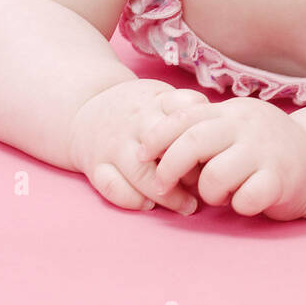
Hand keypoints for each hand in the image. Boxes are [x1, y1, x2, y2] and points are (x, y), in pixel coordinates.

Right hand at [68, 79, 210, 213]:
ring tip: (187, 206)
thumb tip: (221, 142)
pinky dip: (131, 199)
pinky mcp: (95, 165)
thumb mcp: (162, 98)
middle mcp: (133, 123)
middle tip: (206, 187)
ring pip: (139, 171)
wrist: (84, 109)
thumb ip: (189, 113)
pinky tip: (149, 206)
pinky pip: (111, 186)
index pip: (182, 114)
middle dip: (186, 170)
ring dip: (165, 194)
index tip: (216, 154)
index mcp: (154, 102)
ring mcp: (113, 145)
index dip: (201, 136)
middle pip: (162, 146)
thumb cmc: (138, 109)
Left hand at [138, 95, 305, 220]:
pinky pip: (246, 198)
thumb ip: (202, 128)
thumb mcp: (234, 126)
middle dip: (170, 166)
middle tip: (162, 185)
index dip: (157, 136)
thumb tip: (153, 141)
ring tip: (218, 195)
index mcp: (232, 113)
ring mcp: (265, 153)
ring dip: (208, 192)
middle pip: (195, 142)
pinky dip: (238, 205)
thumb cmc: (262, 147)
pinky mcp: (280, 181)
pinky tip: (243, 202)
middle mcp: (248, 128)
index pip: (185, 117)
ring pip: (216, 175)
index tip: (141, 153)